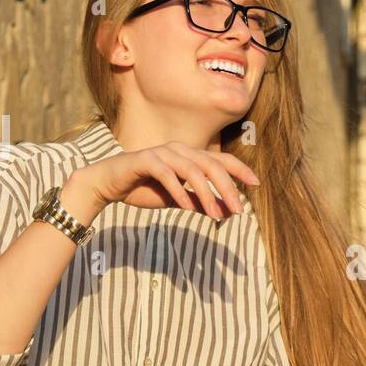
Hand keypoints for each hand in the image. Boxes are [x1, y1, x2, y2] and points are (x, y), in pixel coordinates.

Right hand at [73, 141, 259, 222]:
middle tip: (239, 209)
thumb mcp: (180, 200)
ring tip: (215, 215)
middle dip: (228, 187)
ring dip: (206, 193)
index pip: (220, 160)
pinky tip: (188, 207)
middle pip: (211, 165)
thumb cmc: (145, 189)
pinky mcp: (145, 160)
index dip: (240, 170)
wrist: (109, 184)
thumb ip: (202, 203)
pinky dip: (179, 191)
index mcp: (189, 156)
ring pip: (192, 170)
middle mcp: (179, 150)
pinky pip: (167, 174)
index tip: (256, 184)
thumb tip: (228, 211)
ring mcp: (162, 153)